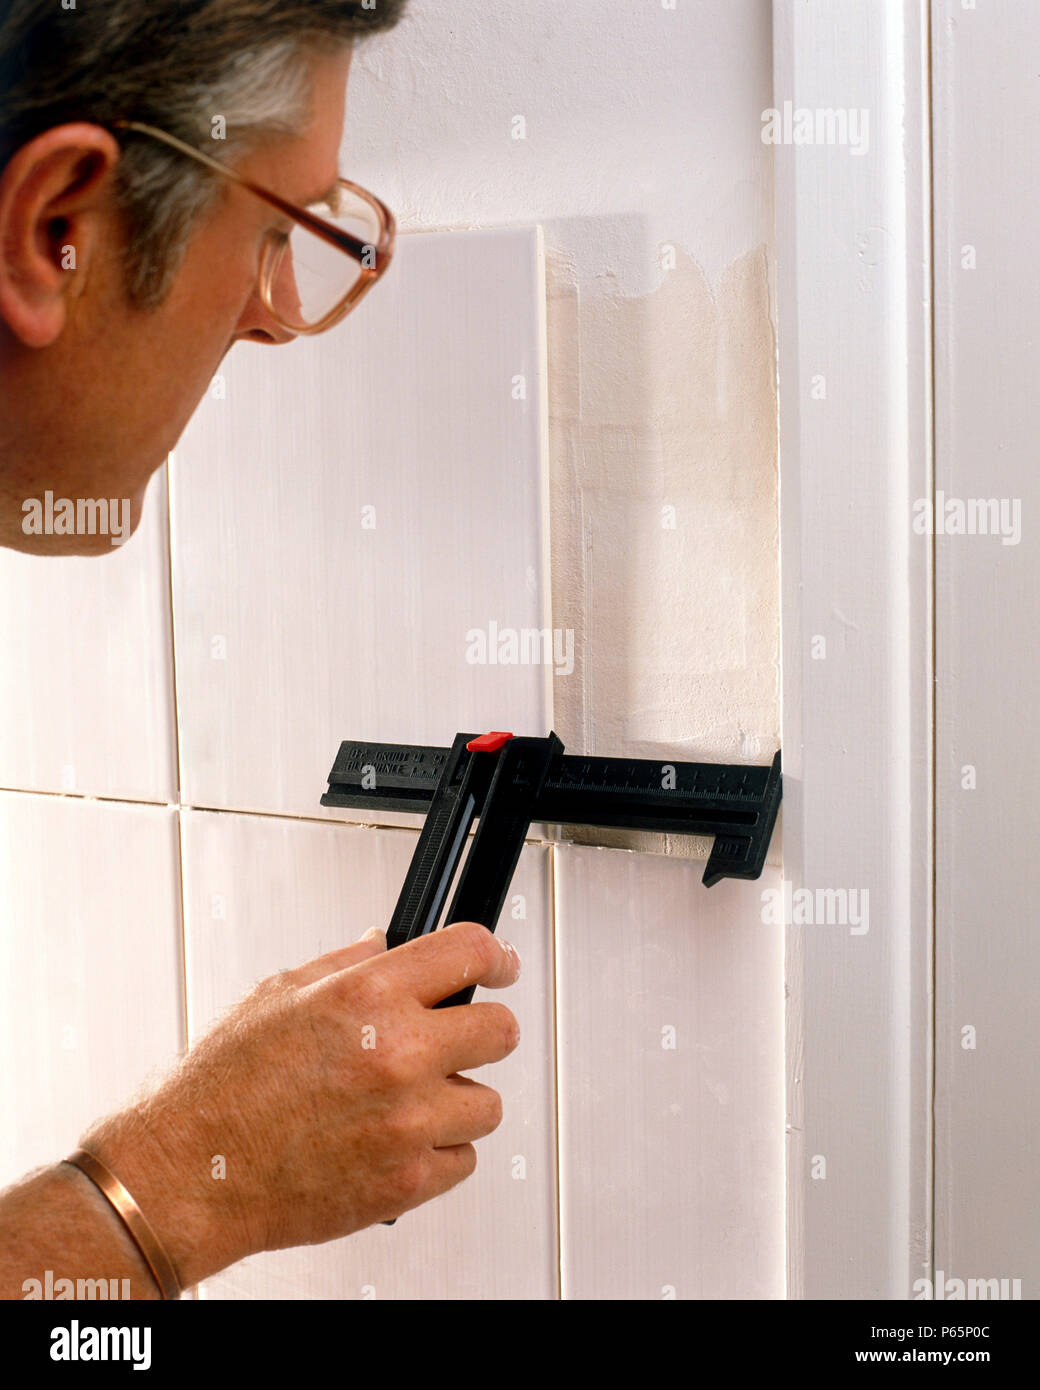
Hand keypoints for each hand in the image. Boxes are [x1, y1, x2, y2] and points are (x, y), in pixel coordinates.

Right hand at [80, 920, 520, 1285]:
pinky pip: (463, 1159)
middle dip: (481, 1030)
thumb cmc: (222, 1087)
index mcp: (367, 996)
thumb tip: (390, 945)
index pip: (470, 952)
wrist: (191, 1173)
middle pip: (501, 1030)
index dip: (494, 957)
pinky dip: (438, 1152)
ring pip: (488, 1103)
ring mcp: (407, 1121)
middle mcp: (396, 1053)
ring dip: (457, 1099)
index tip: (499, 966)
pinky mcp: (407, 1181)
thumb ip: (348, 964)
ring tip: (409, 1101)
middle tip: (456, 1039)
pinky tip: (396, 1141)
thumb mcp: (280, 994)